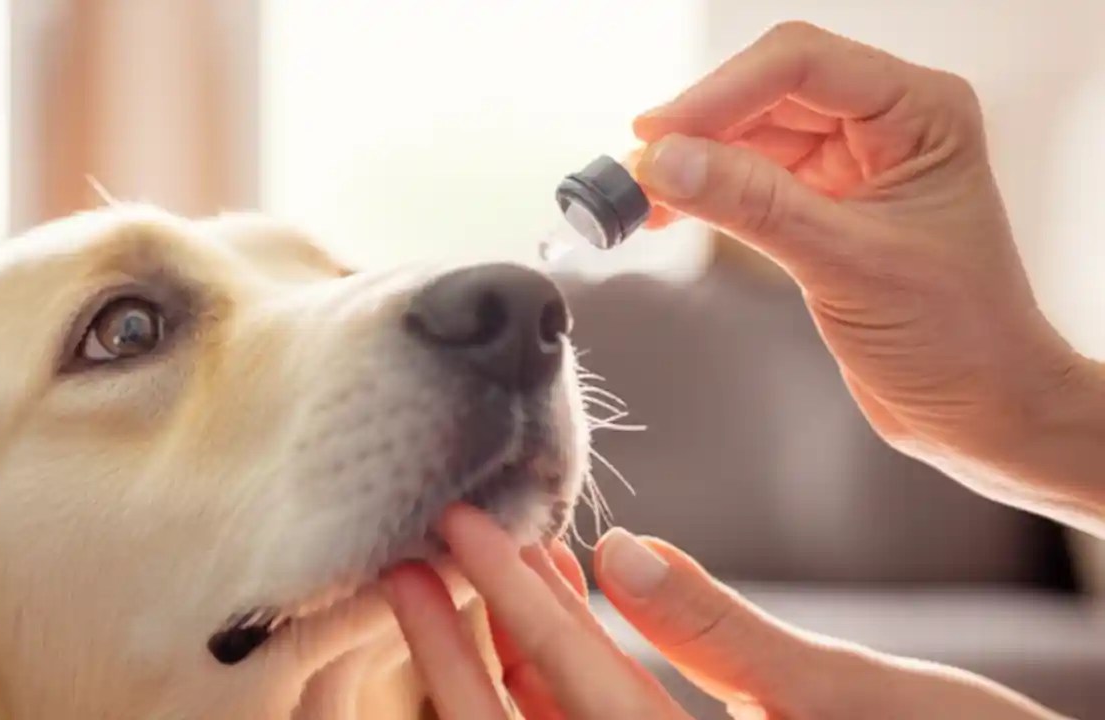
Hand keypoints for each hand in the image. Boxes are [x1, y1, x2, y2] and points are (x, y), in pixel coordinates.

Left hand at [386, 507, 1063, 719]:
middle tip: (411, 556)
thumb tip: (624, 555)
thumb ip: (723, 635)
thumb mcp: (847, 700)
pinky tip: (562, 598)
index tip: (451, 532)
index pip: (573, 694)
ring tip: (472, 563)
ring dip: (511, 647)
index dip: (509, 608)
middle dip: (462, 644)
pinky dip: (570, 667)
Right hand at [631, 22, 1104, 528]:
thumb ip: (754, 207)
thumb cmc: (957, 338)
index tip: (659, 136)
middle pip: (768, 93)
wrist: (979, 409)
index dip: (720, 94)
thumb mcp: (848, 265)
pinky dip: (707, 194)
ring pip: (751, 136)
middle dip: (699, 129)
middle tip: (638, 171)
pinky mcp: (825, 207)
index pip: (801, 67)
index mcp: (920, 113)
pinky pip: (751, 180)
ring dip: (695, 163)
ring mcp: (853, 166)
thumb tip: (669, 163)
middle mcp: (888, 126)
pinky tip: (669, 210)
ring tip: (640, 197)